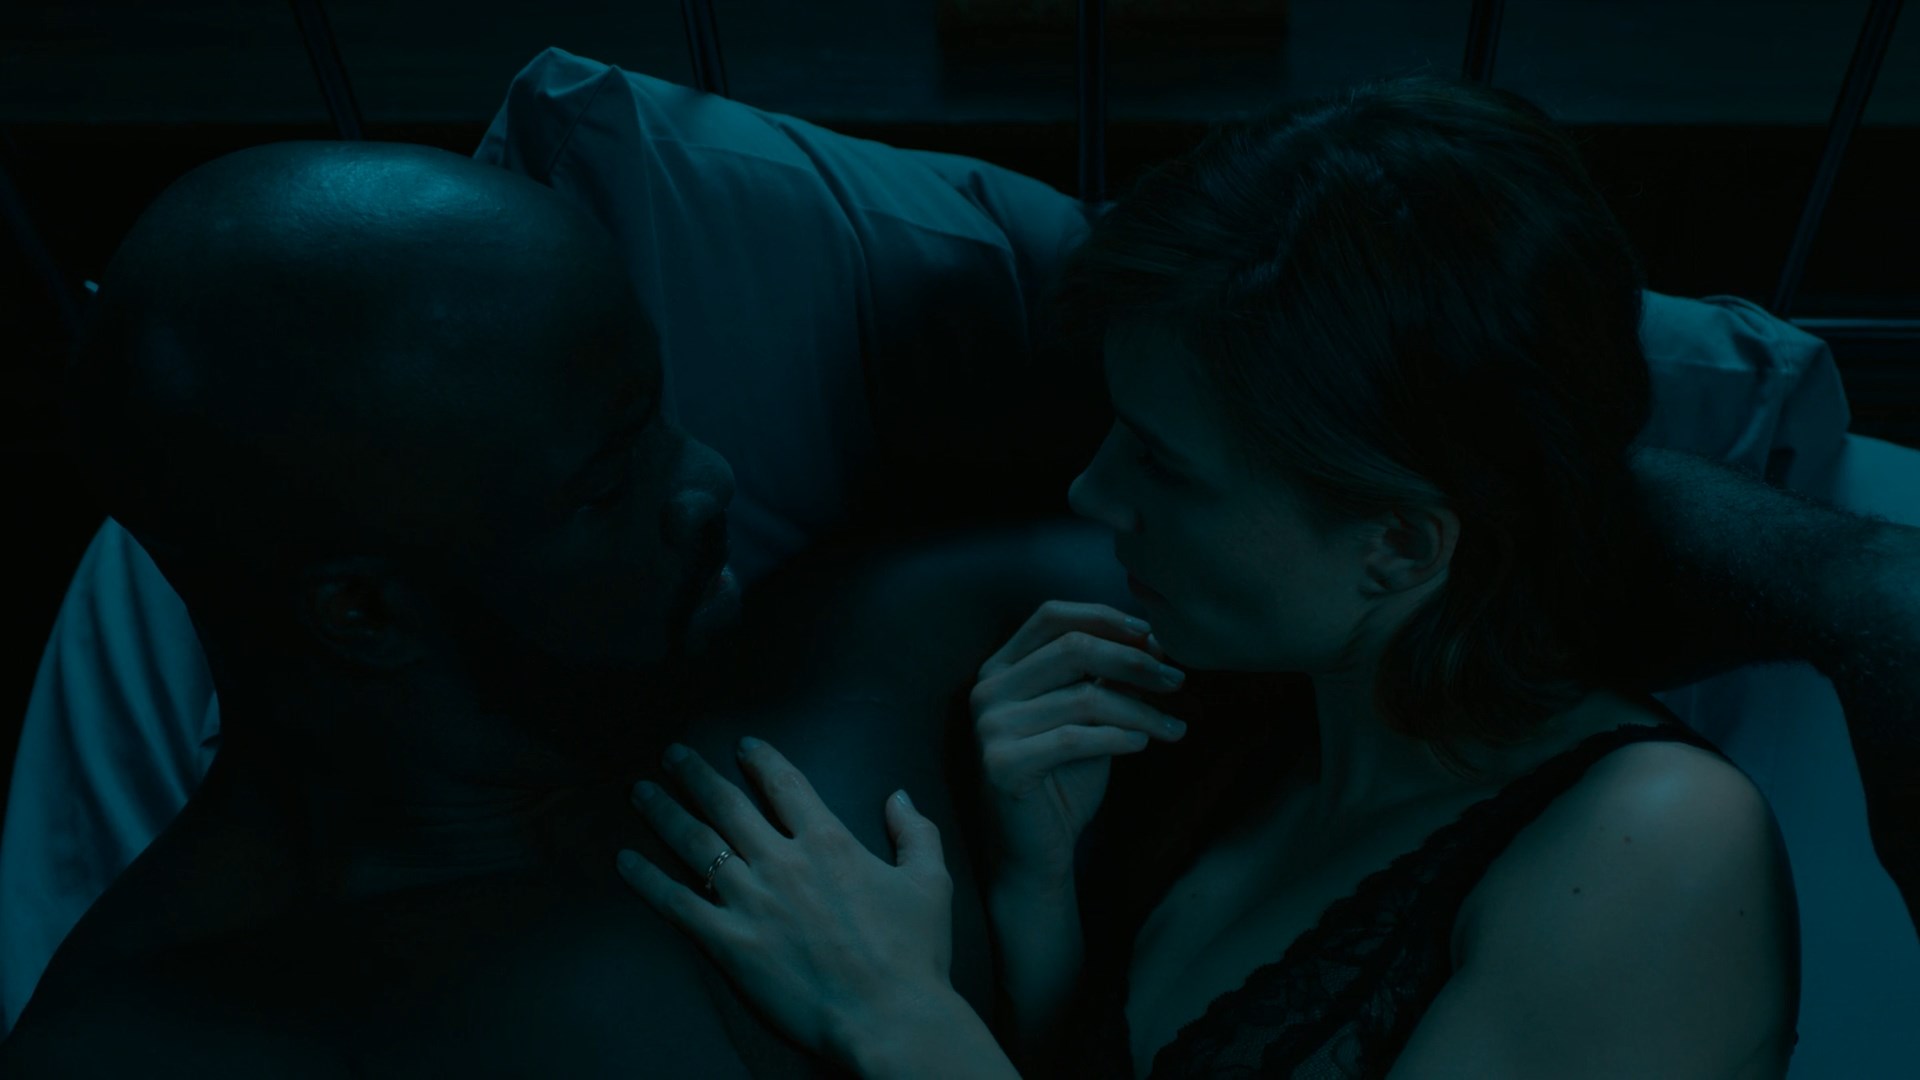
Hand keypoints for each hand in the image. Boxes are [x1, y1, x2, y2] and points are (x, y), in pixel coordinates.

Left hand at [617, 738, 955, 1066]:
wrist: (888, 1016)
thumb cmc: (913, 953)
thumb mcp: (930, 882)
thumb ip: (915, 832)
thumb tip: (899, 796)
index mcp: (828, 841)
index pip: (785, 784)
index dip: (761, 760)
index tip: (742, 745)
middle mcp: (782, 861)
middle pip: (727, 804)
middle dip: (696, 775)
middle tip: (673, 755)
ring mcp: (751, 901)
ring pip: (695, 843)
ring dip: (664, 813)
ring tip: (641, 792)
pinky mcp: (730, 943)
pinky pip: (677, 904)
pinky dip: (647, 879)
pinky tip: (624, 860)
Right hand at [971, 600, 1187, 887]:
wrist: (1036, 850)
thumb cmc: (1063, 778)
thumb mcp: (1087, 716)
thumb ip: (1108, 678)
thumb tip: (1155, 642)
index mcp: (1001, 667)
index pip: (1051, 616)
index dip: (1105, 617)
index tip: (1152, 636)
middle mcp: (988, 689)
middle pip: (1072, 648)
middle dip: (1134, 662)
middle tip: (1177, 681)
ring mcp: (989, 726)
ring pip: (1082, 698)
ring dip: (1140, 710)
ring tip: (1173, 727)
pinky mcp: (1002, 763)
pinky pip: (1073, 738)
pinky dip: (1117, 738)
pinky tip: (1143, 744)